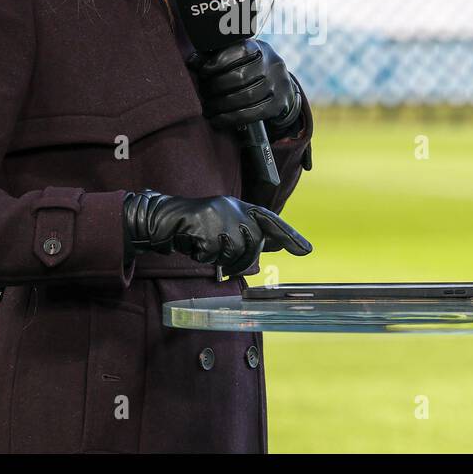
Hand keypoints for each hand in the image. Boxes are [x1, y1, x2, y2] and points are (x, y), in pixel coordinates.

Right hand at [121, 190, 312, 272]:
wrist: (165, 219)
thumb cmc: (198, 226)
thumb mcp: (227, 224)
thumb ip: (251, 233)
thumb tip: (277, 244)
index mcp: (240, 206)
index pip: (271, 220)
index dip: (289, 235)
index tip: (307, 251)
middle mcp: (234, 208)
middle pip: (254, 243)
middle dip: (243, 260)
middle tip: (227, 267)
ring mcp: (220, 217)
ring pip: (235, 252)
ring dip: (222, 260)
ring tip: (207, 251)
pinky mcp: (205, 228)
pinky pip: (214, 255)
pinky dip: (205, 257)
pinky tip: (196, 248)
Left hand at [187, 39, 300, 133]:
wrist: (282, 90)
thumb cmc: (253, 71)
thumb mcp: (241, 58)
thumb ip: (217, 57)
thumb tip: (192, 61)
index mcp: (260, 49)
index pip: (240, 51)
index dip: (219, 61)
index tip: (203, 72)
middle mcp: (272, 65)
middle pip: (240, 77)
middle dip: (216, 86)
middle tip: (203, 92)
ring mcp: (277, 86)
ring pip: (245, 97)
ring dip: (221, 105)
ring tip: (207, 108)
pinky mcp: (277, 105)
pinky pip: (251, 114)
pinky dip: (230, 118)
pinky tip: (217, 120)